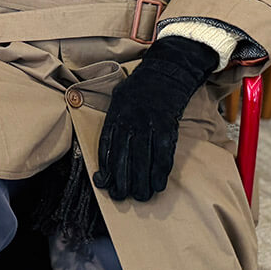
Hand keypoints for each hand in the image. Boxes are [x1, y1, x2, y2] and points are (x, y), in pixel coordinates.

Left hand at [93, 35, 218, 201]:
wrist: (167, 72)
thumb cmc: (140, 89)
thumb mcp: (118, 100)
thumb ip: (113, 123)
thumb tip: (108, 149)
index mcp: (115, 115)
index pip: (105, 147)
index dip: (105, 169)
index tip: (103, 184)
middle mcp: (130, 121)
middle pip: (123, 158)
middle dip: (121, 182)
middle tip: (121, 197)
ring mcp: (149, 125)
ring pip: (143, 161)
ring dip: (141, 183)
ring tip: (140, 197)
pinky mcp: (167, 128)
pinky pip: (163, 156)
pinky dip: (160, 173)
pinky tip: (157, 185)